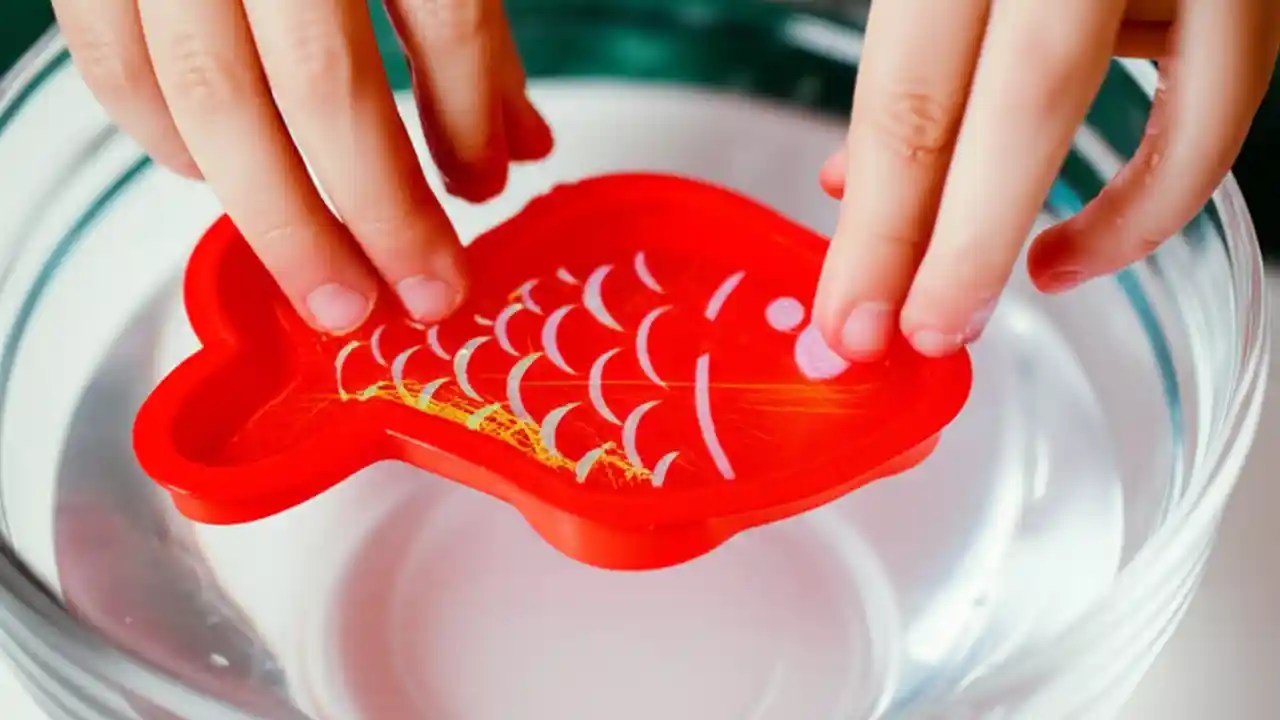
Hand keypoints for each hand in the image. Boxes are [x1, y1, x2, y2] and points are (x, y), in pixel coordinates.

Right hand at [53, 0, 551, 332]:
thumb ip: (472, 32)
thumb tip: (516, 151)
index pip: (442, 13)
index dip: (470, 119)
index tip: (486, 193)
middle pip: (321, 86)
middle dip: (380, 214)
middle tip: (424, 297)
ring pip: (210, 98)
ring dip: (278, 219)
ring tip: (333, 293)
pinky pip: (112, 64)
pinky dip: (165, 142)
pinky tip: (217, 186)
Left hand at [814, 0, 1277, 359]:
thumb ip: (904, 49)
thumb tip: (857, 185)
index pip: (912, 91)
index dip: (882, 226)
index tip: (848, 320)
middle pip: (1025, 104)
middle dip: (966, 247)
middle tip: (922, 337)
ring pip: (1179, 104)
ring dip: (1106, 215)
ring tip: (1035, 271)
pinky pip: (1229, 80)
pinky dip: (1171, 161)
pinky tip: (1105, 201)